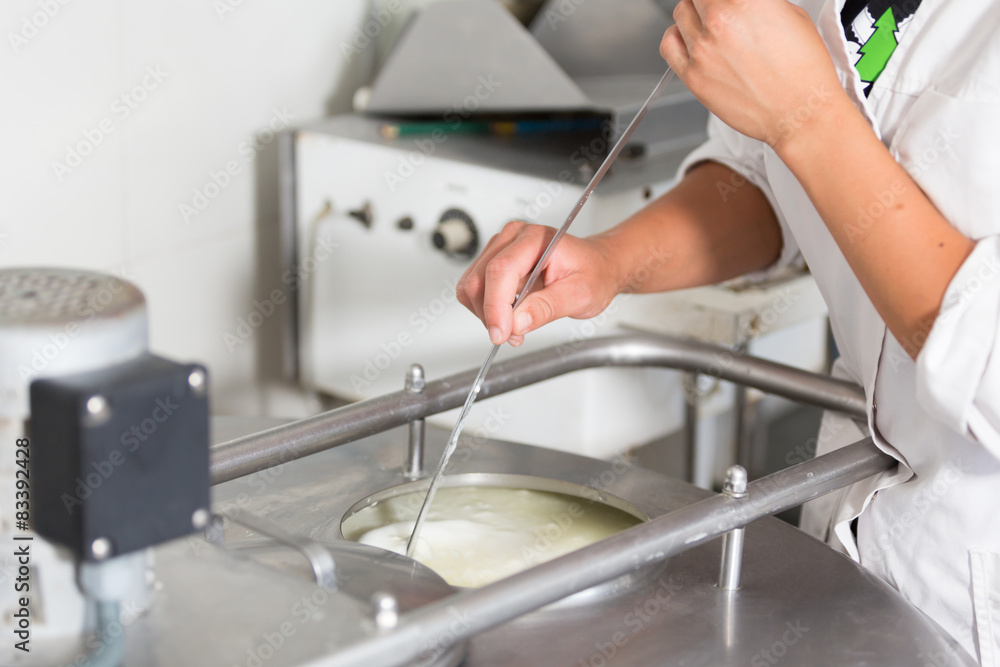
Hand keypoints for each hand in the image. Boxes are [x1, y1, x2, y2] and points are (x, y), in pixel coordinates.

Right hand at [457, 221, 622, 345]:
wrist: (597, 267)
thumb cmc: (593, 273)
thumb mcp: (580, 294)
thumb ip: (547, 307)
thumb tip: (517, 322)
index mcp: (535, 239)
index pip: (501, 270)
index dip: (496, 306)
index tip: (501, 334)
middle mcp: (513, 238)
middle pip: (479, 279)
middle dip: (491, 315)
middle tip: (513, 336)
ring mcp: (500, 249)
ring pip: (472, 286)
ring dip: (487, 315)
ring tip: (515, 327)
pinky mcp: (494, 262)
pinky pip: (475, 290)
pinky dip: (486, 310)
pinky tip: (508, 316)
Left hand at [660, 0, 848, 150]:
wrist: (798, 112)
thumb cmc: (802, 70)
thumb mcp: (791, 15)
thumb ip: (757, 2)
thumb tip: (739, 2)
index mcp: (747, 0)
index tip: (729, 3)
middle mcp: (720, 21)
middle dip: (711, 1)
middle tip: (722, 9)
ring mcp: (702, 49)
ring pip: (682, 12)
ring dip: (695, 14)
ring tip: (710, 24)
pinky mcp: (692, 75)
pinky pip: (668, 43)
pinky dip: (676, 36)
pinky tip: (690, 40)